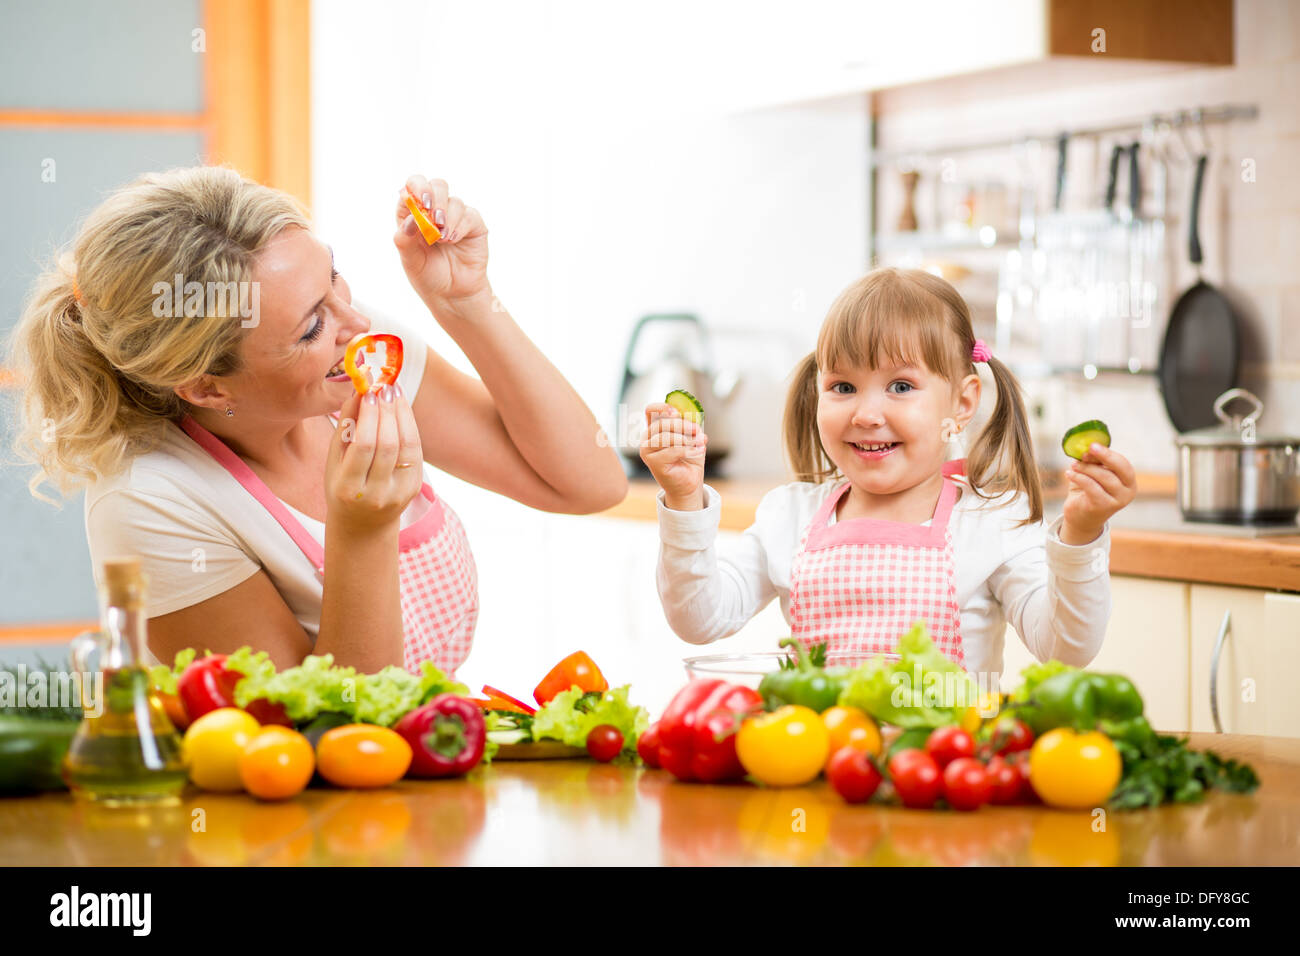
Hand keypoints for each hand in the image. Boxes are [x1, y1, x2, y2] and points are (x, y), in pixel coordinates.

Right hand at [325, 384, 424, 531]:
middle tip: (384, 385)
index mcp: (348, 488)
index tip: (369, 391)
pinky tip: (402, 409)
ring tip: (393, 391)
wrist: (362, 524)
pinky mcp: (414, 488)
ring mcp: (399, 493)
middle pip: (388, 444)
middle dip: (387, 411)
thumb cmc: (341, 486)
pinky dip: (409, 426)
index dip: (370, 416)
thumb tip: (358, 392)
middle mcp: (376, 494)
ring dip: (402, 414)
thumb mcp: (334, 462)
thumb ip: (344, 428)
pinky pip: (415, 451)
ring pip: (406, 446)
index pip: (364, 447)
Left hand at [393, 175, 489, 306]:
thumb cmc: (428, 276)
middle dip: (435, 197)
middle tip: (434, 217)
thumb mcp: (410, 260)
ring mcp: (455, 217)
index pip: (412, 188)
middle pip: (436, 185)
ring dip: (448, 218)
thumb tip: (411, 218)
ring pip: (454, 201)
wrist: (453, 295)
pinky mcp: (473, 225)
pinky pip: (469, 215)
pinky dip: (460, 226)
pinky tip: (453, 240)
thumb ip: (404, 239)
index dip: (416, 188)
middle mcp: (434, 211)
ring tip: (443, 239)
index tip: (420, 203)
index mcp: (413, 214)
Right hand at [639, 403, 706, 510]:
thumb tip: (694, 417)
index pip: (650, 411)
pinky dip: (689, 449)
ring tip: (700, 442)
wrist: (689, 482)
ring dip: (686, 439)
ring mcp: (648, 452)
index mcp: (655, 429)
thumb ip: (690, 424)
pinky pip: (672, 451)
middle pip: (660, 423)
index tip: (676, 411)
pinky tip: (699, 450)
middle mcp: (648, 439)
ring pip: (665, 437)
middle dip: (682, 424)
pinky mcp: (654, 463)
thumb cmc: (689, 458)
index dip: (662, 407)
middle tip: (697, 429)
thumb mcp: (692, 436)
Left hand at [1061, 443, 1136, 544]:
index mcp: (1129, 481)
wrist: (1081, 517)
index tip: (1093, 445)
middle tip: (1086, 451)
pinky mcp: (1103, 506)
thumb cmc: (1088, 491)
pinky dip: (1079, 477)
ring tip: (1074, 465)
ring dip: (1086, 468)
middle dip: (1102, 457)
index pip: (1123, 464)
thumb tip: (1089, 447)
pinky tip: (1069, 473)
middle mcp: (1127, 492)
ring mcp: (1117, 501)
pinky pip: (1092, 487)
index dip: (1108, 453)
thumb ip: (1095, 462)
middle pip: (1117, 469)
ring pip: (1104, 477)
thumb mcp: (1093, 474)